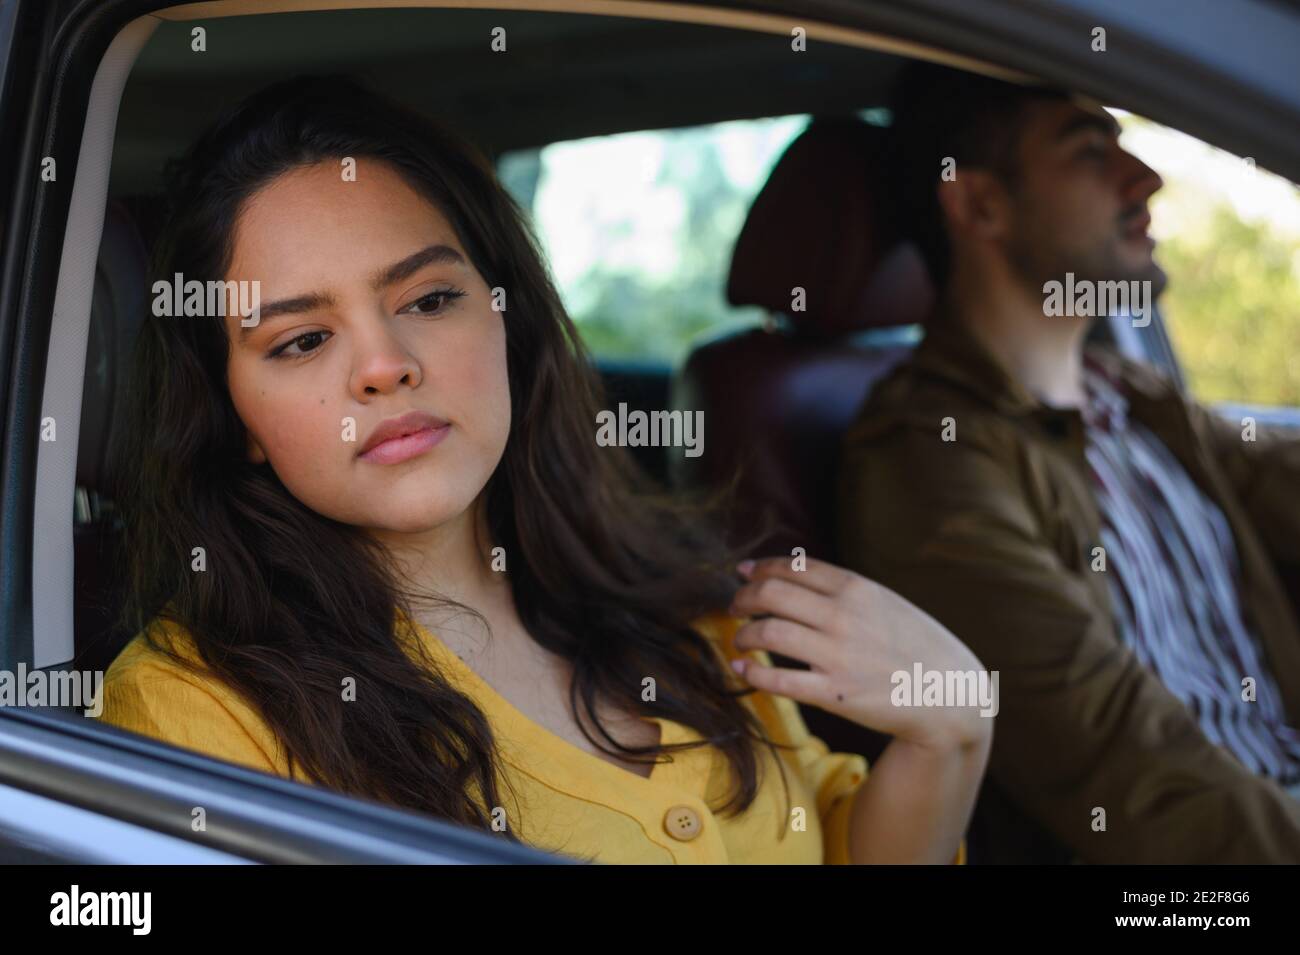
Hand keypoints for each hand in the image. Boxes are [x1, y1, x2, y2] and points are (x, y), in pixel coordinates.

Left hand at [727, 555, 991, 750]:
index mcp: (857, 589)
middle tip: (734, 606)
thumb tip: (794, 574)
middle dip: (743, 598)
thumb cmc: (917, 645)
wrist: (951, 694)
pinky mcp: (834, 694)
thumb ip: (844, 589)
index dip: (760, 568)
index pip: (792, 567)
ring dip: (743, 633)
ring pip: (768, 633)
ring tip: (739, 638)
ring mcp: (838, 655)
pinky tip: (742, 668)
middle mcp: (844, 616)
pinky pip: (778, 680)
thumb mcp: (885, 602)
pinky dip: (752, 672)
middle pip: (770, 594)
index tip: (743, 573)